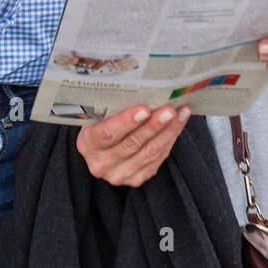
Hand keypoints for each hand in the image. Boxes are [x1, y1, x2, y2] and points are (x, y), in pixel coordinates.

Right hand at [76, 103, 191, 185]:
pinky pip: (157, 160)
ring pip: (148, 153)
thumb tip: (142, 88)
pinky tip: (177, 125)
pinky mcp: (136, 179)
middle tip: (169, 110)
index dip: (126, 122)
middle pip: (131, 144)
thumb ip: (113, 106)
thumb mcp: (99, 114)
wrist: (104, 145)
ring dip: (167, 132)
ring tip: (179, 114)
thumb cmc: (103, 121)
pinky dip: (169, 140)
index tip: (144, 109)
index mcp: (88, 144)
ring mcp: (119, 174)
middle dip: (153, 126)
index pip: (107, 134)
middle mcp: (101, 163)